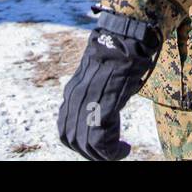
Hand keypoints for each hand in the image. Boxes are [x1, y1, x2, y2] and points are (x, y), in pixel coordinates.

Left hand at [57, 10, 160, 160]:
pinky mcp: (103, 106)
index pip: (64, 129)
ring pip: (87, 145)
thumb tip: (101, 105)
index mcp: (72, 92)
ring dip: (103, 154)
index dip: (79, 142)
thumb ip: (95, 89)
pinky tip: (125, 149)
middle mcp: (74, 99)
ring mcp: (87, 102)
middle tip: (108, 152)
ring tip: (119, 153)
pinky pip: (102, 142)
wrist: (126, 36)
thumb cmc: (119, 50)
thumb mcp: (100, 73)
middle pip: (72, 139)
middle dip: (90, 151)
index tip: (97, 145)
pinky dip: (113, 152)